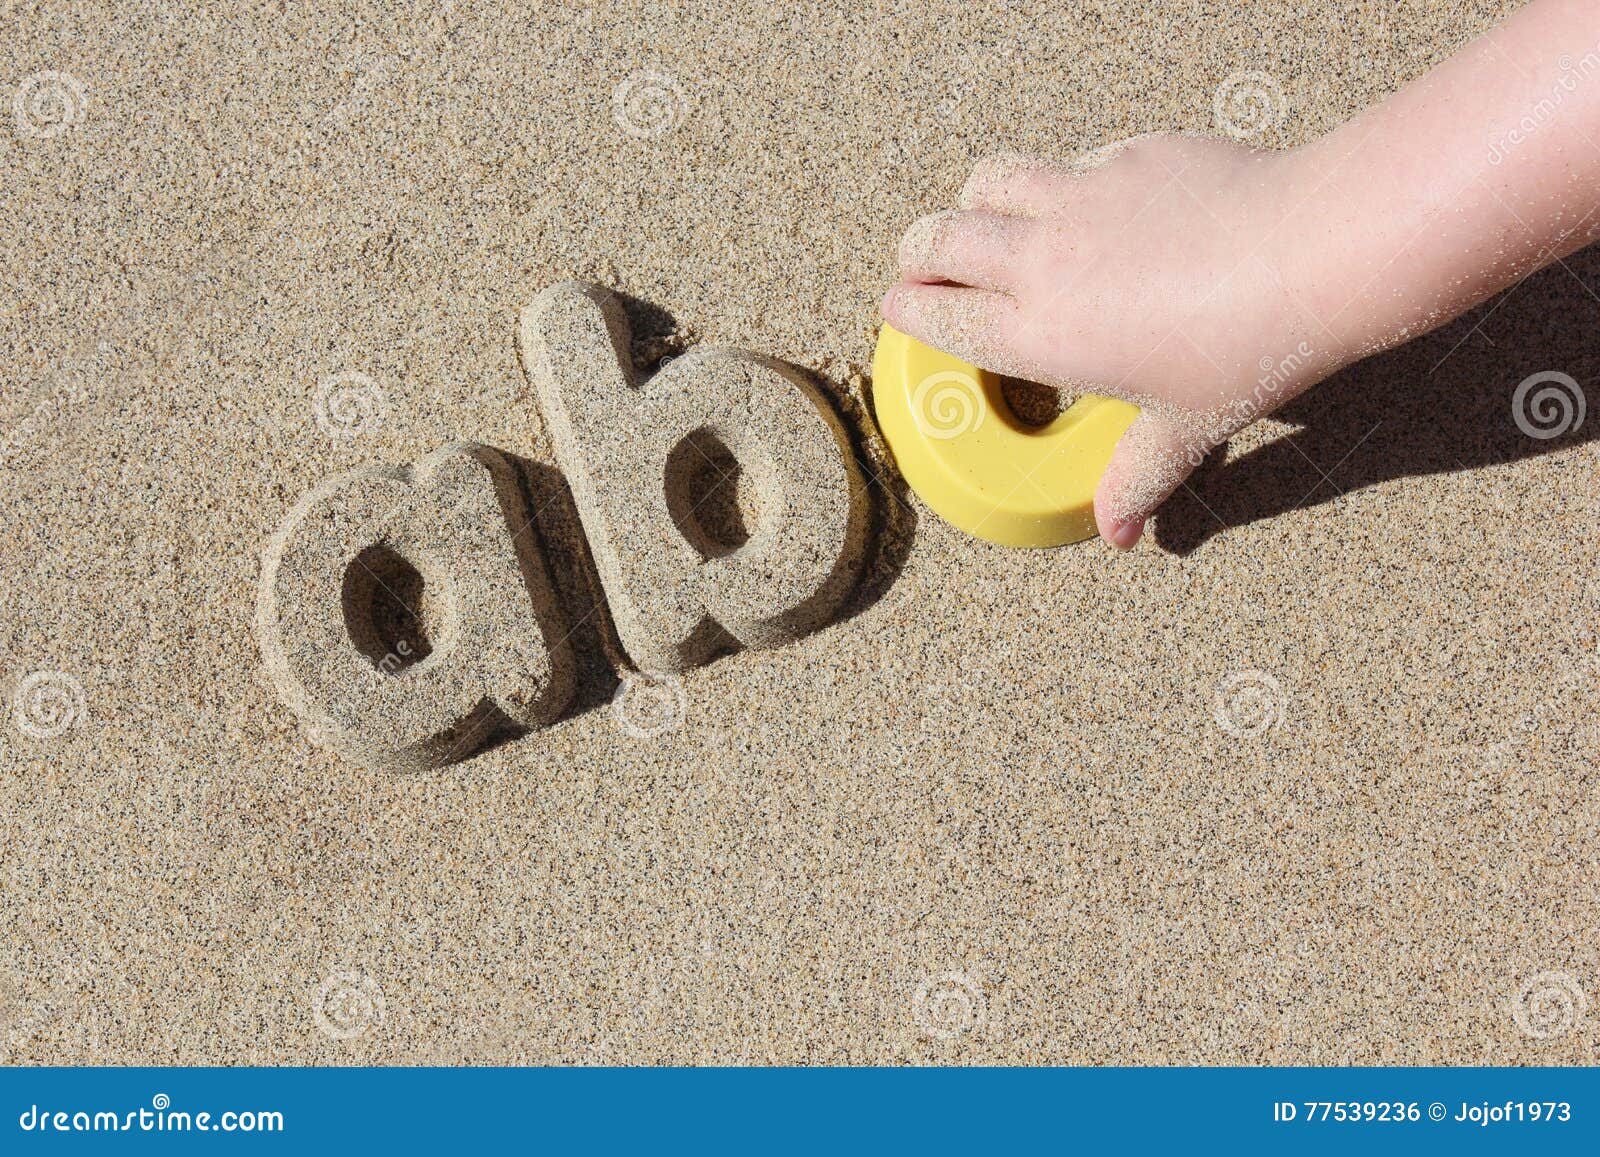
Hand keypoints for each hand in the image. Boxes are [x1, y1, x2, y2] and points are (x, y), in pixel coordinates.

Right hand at [883, 135, 1345, 547]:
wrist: (1316, 252)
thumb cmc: (1251, 349)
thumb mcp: (1187, 429)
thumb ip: (1139, 479)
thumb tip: (1119, 535)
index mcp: (1043, 334)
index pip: (939, 316)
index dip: (907, 311)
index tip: (897, 308)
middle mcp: (1044, 261)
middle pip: (937, 239)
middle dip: (917, 252)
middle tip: (922, 264)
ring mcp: (1080, 198)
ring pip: (987, 181)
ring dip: (973, 201)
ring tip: (982, 218)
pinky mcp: (1126, 156)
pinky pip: (1068, 160)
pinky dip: (1058, 179)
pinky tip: (1088, 200)